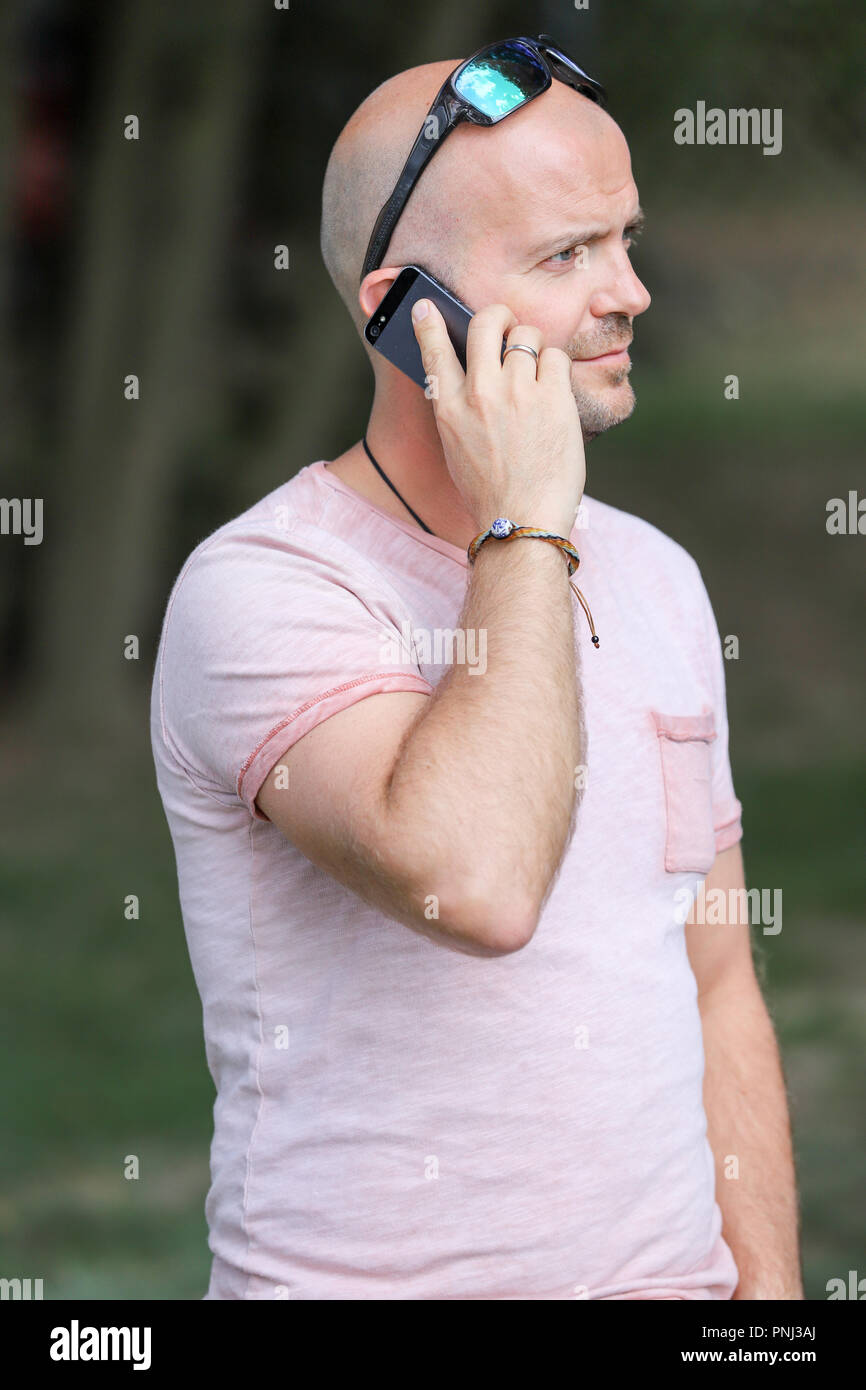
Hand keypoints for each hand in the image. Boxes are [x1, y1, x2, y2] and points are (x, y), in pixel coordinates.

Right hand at [412, 299, 584, 537]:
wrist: (522, 521)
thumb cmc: (491, 492)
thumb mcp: (458, 448)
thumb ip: (460, 409)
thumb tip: (472, 374)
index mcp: (449, 408)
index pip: (434, 350)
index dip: (429, 323)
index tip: (426, 307)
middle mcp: (480, 393)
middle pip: (488, 322)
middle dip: (500, 317)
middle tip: (509, 327)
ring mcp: (517, 392)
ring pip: (528, 335)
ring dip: (534, 346)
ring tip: (537, 371)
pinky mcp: (552, 398)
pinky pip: (557, 358)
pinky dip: (556, 369)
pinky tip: (554, 392)